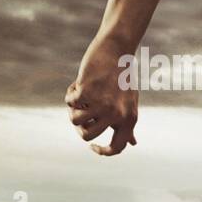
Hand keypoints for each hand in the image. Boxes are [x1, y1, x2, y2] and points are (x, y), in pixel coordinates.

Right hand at [65, 37, 138, 155]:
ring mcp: (101, 105)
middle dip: (79, 127)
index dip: (102, 151)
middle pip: (87, 136)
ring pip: (75, 121)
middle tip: (79, 112)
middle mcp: (116, 115)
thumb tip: (133, 143)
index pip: (116, 148)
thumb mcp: (129, 101)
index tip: (92, 145)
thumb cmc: (122, 75)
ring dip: (73, 108)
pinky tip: (78, 83)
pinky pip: (69, 103)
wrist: (116, 50)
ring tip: (80, 94)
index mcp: (129, 119)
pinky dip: (70, 93)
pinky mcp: (86, 94)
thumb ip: (128, 123)